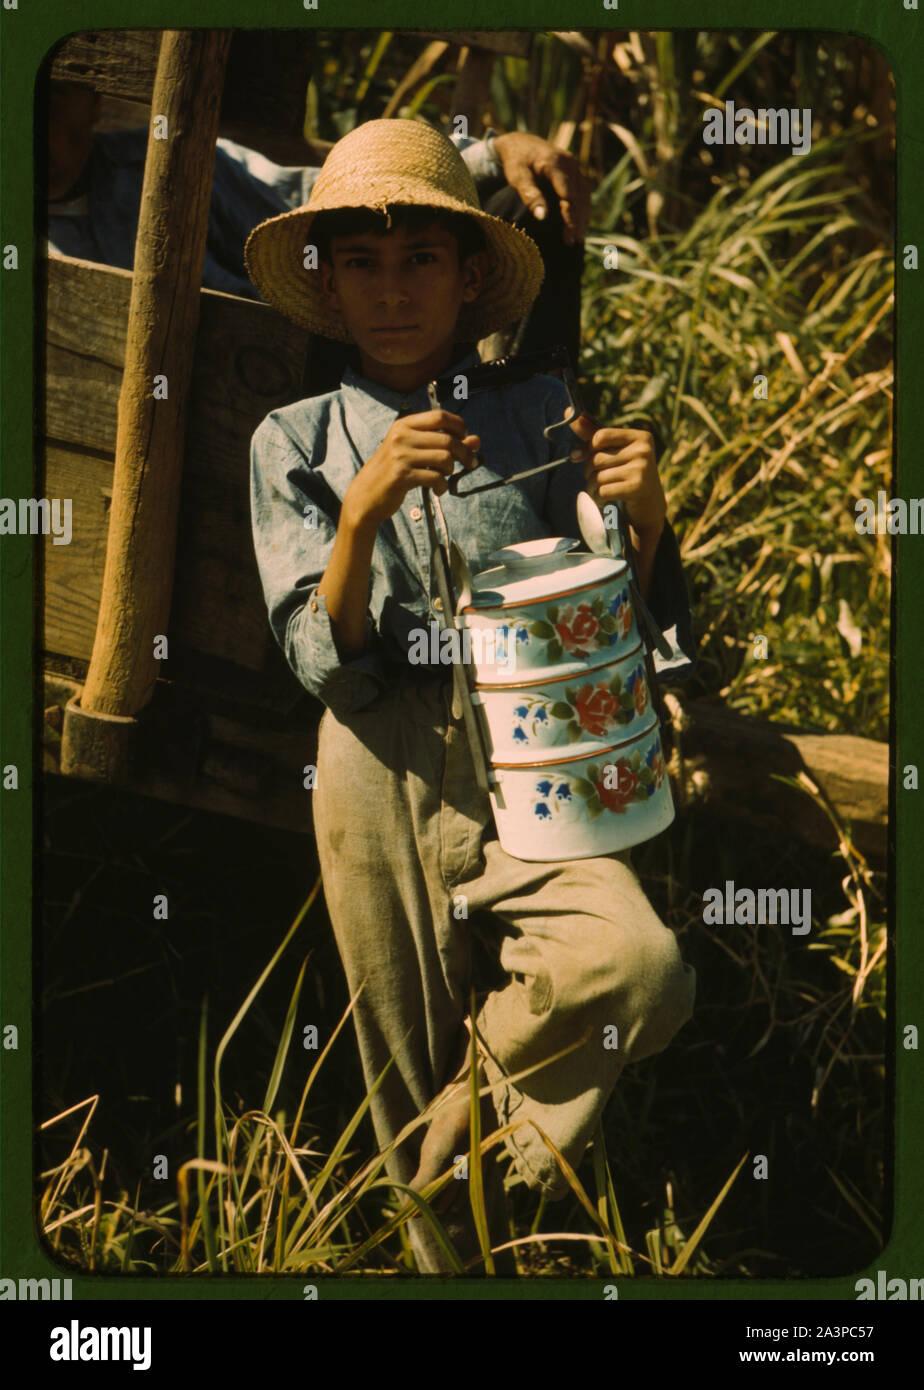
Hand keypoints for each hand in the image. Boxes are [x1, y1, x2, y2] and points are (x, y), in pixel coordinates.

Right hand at [342, 410, 480, 530]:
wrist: (366, 495)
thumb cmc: (394, 472)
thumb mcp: (416, 452)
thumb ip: (445, 444)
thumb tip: (477, 440)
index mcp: (404, 425)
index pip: (440, 416)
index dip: (459, 427)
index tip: (464, 439)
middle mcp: (401, 436)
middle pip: (448, 439)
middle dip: (465, 453)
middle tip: (470, 464)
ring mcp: (400, 455)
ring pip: (444, 458)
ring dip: (451, 470)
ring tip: (444, 477)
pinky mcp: (402, 476)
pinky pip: (435, 478)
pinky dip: (442, 486)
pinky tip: (438, 489)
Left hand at [492, 132, 590, 244]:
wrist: (520, 142)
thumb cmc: (515, 160)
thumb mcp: (516, 176)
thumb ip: (529, 194)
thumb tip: (542, 217)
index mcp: (555, 163)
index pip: (568, 194)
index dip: (570, 215)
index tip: (569, 234)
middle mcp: (569, 163)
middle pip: (579, 196)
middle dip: (578, 220)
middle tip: (573, 241)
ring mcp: (574, 167)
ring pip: (584, 195)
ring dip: (583, 216)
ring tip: (578, 238)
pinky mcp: (575, 172)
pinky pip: (583, 192)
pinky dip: (583, 208)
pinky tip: (580, 224)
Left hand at [567, 411, 666, 536]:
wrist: (649, 504)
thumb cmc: (627, 473)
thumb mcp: (615, 451)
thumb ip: (593, 434)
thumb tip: (567, 412)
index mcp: (640, 437)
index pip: (600, 436)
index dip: (587, 449)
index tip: (581, 457)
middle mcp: (643, 450)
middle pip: (597, 458)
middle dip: (589, 471)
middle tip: (594, 478)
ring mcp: (642, 469)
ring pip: (599, 476)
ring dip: (592, 487)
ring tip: (599, 490)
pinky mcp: (637, 488)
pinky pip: (603, 490)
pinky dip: (598, 498)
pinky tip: (603, 500)